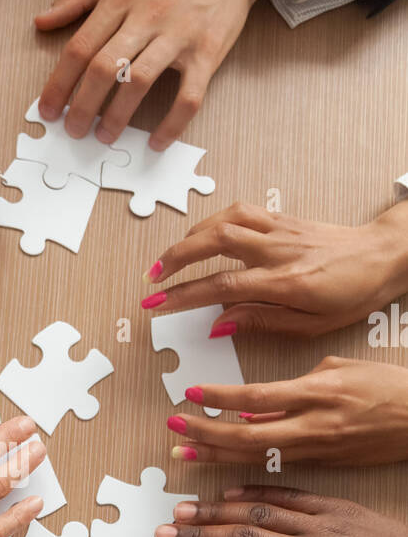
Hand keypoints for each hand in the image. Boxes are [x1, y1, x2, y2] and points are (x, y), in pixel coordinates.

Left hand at [35, 0, 295, 149]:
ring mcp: (179, 35)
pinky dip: (172, 124)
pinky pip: (189, 96)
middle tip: (72, 130)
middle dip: (82, 106)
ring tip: (104, 136)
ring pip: (139, 83)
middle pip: (104, 68)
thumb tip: (41, 20)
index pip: (80, 46)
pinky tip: (158, 142)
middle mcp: (147, 15)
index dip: (59, 83)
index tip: (47, 109)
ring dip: (118, 116)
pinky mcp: (208, 52)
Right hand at [141, 203, 407, 335]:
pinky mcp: (282, 219)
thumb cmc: (354, 294)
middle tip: (151, 279)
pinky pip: (240, 213)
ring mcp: (279, 229)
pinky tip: (201, 236)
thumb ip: (262, 321)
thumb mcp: (311, 324)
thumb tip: (219, 324)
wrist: (384, 256)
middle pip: (214, 243)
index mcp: (285, 281)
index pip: (222, 286)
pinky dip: (213, 222)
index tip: (159, 306)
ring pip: (224, 221)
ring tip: (168, 258)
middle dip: (175, 258)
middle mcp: (278, 249)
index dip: (184, 295)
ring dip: (189, 237)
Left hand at [165, 356, 407, 465]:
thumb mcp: (341, 369)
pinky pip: (277, 468)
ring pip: (256, 458)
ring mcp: (318, 450)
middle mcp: (314, 425)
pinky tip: (222, 467)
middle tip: (173, 428)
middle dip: (205, 433)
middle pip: (247, 435)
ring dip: (216, 456)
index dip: (219, 398)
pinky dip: (246, 468)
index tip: (190, 394)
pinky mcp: (324, 466)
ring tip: (182, 453)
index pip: (256, 396)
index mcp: (318, 391)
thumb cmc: (389, 386)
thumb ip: (295, 387)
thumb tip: (253, 407)